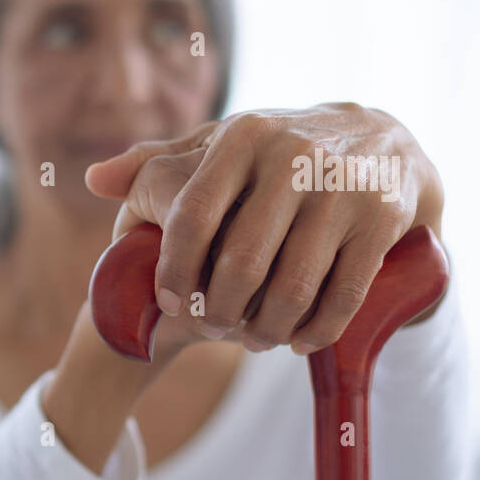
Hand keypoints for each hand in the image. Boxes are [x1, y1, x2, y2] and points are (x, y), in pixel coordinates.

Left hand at [84, 103, 444, 354]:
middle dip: (220, 311)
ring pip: (292, 288)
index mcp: (241, 138)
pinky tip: (298, 341)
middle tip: (215, 328)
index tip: (170, 302)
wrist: (385, 143)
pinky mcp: (383, 219)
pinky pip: (342, 296)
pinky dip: (316, 331)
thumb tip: (94, 181)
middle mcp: (293, 156)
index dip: (174, 271)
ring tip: (254, 339)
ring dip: (266, 330)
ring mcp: (344, 187)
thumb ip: (155, 162)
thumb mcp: (220, 146)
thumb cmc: (277, 155)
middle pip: (240, 263)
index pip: (191, 216)